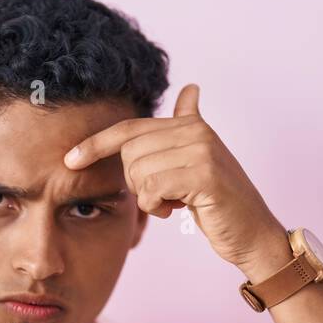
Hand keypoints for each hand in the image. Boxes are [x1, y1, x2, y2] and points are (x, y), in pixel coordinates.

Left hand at [63, 83, 290, 277]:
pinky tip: (177, 210)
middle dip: (137, 183)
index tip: (69, 160)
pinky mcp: (204, 175)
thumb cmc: (220, 203)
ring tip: (174, 203)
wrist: (253, 233)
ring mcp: (201, 151)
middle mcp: (195, 131)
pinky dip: (156, 207)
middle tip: (163, 197)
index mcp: (190, 125)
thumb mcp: (200, 161)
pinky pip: (152, 189)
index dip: (96, 144)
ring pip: (138, 173)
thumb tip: (190, 89)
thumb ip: (188, 128)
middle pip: (129, 154)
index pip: (130, 129)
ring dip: (148, 199)